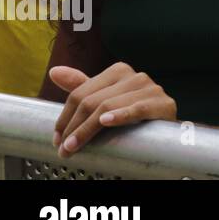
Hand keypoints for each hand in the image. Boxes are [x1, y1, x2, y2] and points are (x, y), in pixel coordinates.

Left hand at [49, 63, 176, 157]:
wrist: (164, 132)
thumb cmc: (132, 116)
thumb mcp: (104, 100)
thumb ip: (81, 87)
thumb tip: (54, 71)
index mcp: (119, 71)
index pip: (81, 93)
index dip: (65, 117)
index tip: (57, 138)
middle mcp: (135, 76)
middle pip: (92, 101)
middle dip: (73, 127)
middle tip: (63, 148)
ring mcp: (151, 88)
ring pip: (108, 106)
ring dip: (87, 130)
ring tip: (74, 147)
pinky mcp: (164, 104)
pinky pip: (137, 108)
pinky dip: (120, 115)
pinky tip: (106, 122)